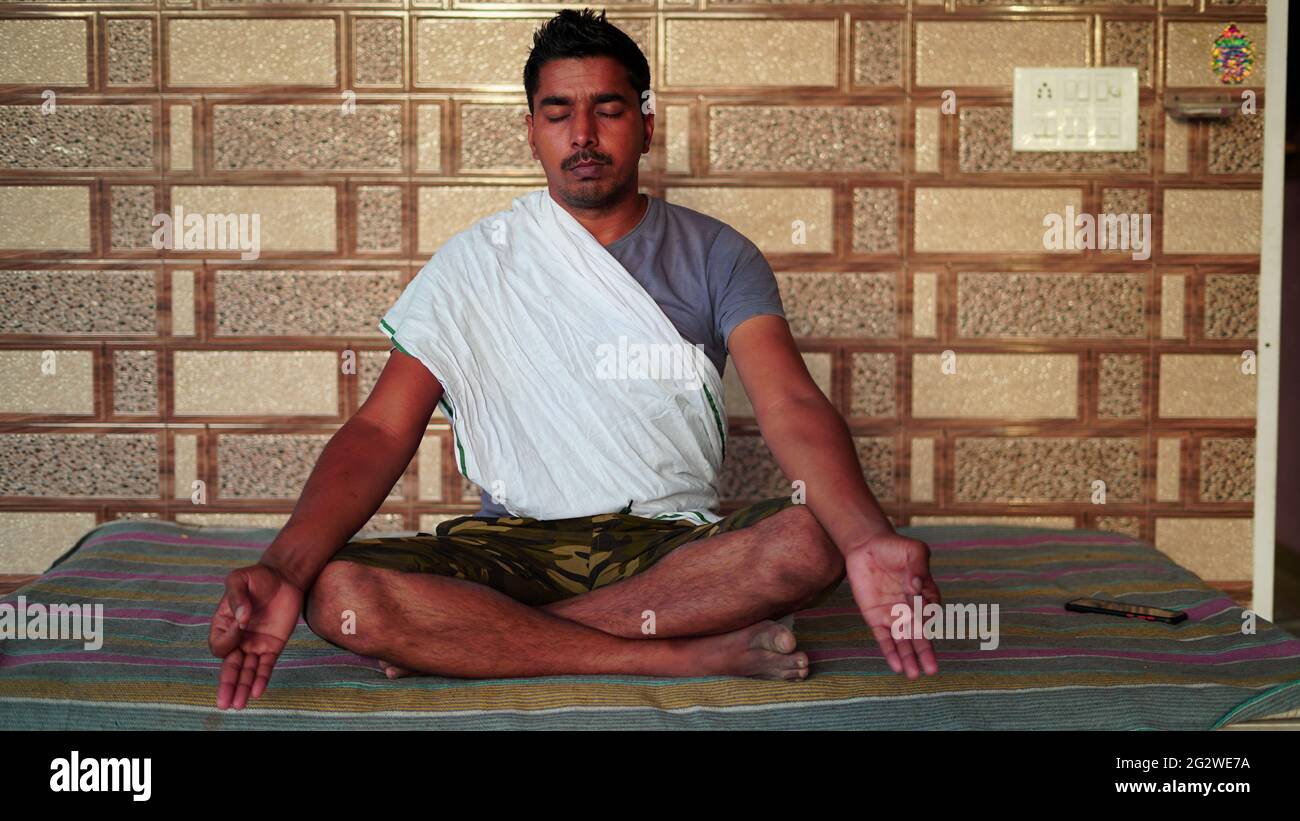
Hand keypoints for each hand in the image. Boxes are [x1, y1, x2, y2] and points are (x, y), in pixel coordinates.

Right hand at [208, 563, 303, 709]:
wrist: (284, 577)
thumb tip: (242, 620)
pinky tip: (257, 691)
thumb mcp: (239, 579)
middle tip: (223, 703)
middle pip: (230, 667)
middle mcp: (238, 639)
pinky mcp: (273, 645)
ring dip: (243, 687)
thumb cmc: (257, 578)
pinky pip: (266, 665)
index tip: (240, 623)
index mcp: (223, 625)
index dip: (228, 640)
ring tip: (239, 705)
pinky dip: (262, 678)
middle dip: (227, 685)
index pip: (220, 645)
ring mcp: (255, 644)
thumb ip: (236, 597)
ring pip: (247, 671)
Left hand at [844, 531, 941, 678]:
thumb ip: (918, 566)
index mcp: (926, 595)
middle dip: (925, 652)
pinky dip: (889, 651)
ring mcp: (894, 615)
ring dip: (908, 658)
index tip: (927, 618)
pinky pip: (884, 638)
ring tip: (914, 675)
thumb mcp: (913, 550)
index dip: (929, 617)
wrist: (867, 546)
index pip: (930, 611)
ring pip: (903, 641)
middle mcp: (912, 609)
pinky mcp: (876, 618)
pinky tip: (896, 666)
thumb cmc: (895, 547)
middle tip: (932, 669)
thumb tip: (916, 586)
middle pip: (920, 634)